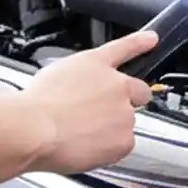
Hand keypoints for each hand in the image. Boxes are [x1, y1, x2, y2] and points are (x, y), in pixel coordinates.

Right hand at [20, 31, 157, 174]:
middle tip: (101, 113)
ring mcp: (124, 113)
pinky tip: (85, 146)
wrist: (35, 128)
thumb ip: (79, 78)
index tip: (152, 39)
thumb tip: (84, 89)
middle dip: (127, 101)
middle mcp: (117, 85)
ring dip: (111, 127)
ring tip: (81, 133)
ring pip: (126, 122)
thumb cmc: (37, 103)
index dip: (140, 43)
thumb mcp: (56, 73)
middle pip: (138, 92)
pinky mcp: (124, 140)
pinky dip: (108, 148)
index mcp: (97, 64)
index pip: (125, 48)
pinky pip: (121, 146)